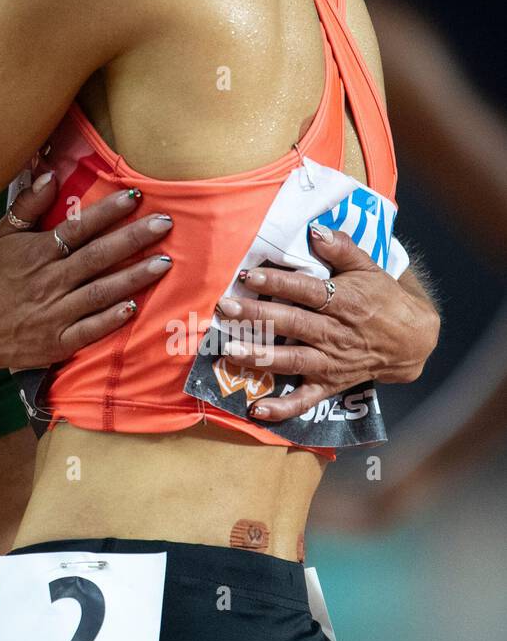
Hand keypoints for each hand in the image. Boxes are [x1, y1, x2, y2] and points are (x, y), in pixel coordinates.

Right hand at [0, 176, 172, 377]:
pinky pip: (89, 330)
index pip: (77, 228)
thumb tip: (50, 174)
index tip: (135, 197)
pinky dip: (110, 319)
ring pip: (100, 292)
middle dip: (132, 239)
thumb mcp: (1, 236)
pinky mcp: (58, 342)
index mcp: (37, 252)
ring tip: (164, 262)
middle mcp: (49, 281)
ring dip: (133, 277)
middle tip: (164, 224)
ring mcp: (55, 313)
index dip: (107, 212)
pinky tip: (134, 307)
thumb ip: (27, 205)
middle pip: (96, 256)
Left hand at [213, 224, 440, 421]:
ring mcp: (332, 362)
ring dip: (262, 357)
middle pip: (294, 324)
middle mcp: (336, 333)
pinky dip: (283, 408)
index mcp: (344, 302)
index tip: (249, 275)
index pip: (307, 291)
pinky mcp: (331, 384)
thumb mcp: (368, 268)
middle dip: (259, 316)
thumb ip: (341, 248)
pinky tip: (257, 410)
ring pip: (294, 360)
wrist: (412, 340)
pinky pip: (306, 400)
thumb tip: (314, 230)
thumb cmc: (382, 298)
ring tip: (231, 351)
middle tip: (227, 308)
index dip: (278, 283)